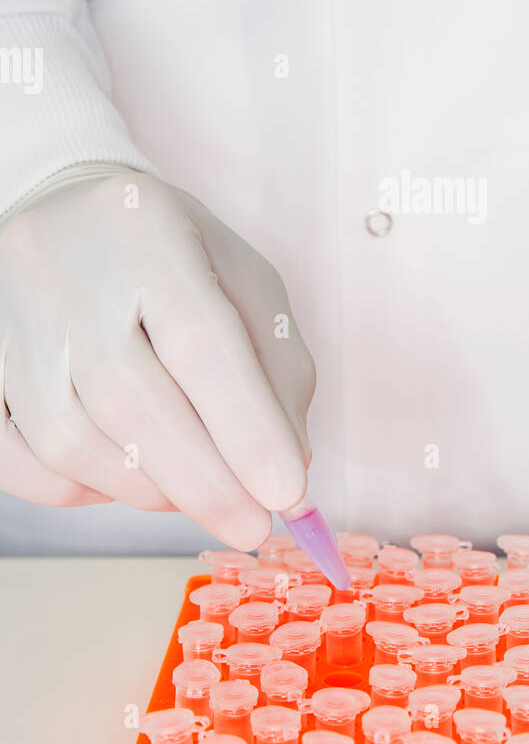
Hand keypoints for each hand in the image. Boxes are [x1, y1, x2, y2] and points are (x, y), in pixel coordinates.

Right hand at [0, 169, 314, 547]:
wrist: (71, 216)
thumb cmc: (174, 257)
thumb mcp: (244, 283)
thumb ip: (276, 370)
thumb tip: (286, 470)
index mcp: (147, 231)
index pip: (198, 340)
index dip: (245, 428)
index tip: (286, 494)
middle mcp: (62, 268)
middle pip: (130, 400)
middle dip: (202, 481)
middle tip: (252, 527)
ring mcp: (7, 316)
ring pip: (70, 441)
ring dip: (145, 489)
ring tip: (194, 491)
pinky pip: (16, 458)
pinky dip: (79, 490)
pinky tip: (125, 478)